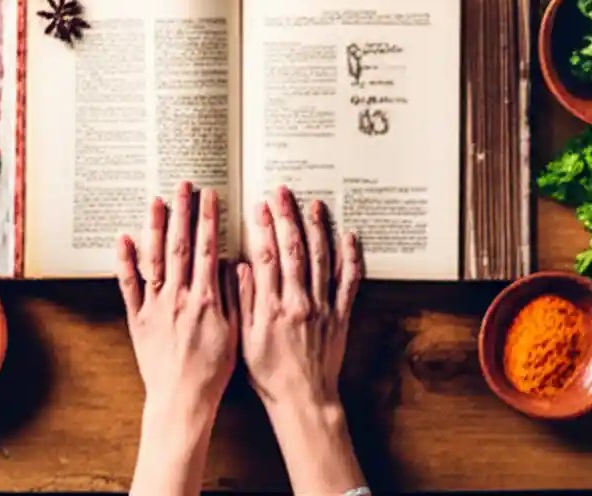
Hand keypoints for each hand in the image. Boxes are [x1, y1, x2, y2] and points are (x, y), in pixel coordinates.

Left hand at [116, 181, 238, 495]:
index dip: (209, 219)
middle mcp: (179, 296)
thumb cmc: (213, 370)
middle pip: (180, 245)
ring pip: (154, 258)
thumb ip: (234, 296)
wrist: (182, 399)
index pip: (208, 249)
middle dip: (182, 212)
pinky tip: (123, 238)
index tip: (210, 195)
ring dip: (155, 227)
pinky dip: (125, 261)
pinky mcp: (138, 318)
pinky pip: (129, 285)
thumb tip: (237, 263)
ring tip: (156, 200)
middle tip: (183, 184)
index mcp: (206, 298)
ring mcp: (156, 305)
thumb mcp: (234, 333)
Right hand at [237, 185, 365, 495]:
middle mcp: (298, 302)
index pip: (266, 257)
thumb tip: (240, 267)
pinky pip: (349, 282)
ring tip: (313, 204)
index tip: (259, 206)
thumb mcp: (245, 338)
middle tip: (283, 193)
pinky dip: (351, 258)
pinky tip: (349, 236)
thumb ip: (243, 301)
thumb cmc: (269, 373)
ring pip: (322, 259)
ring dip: (318, 228)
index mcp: (271, 307)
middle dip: (288, 217)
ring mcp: (322, 307)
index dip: (263, 227)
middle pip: (294, 250)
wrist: (303, 398)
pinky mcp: (340, 315)